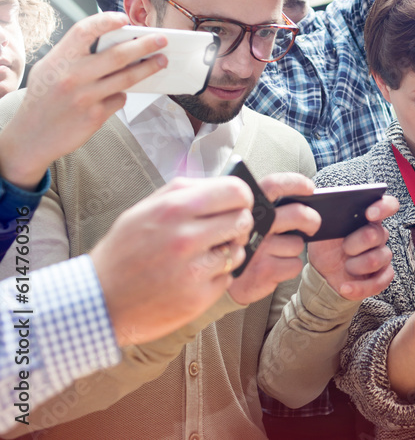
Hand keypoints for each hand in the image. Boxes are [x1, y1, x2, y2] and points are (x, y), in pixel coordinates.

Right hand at [0, 12, 166, 189]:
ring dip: (149, 67)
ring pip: (127, 78)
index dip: (106, 21)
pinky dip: (124, 93)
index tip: (124, 18)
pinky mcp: (95, 116)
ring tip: (162, 60)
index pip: (84, 31)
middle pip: (118, 55)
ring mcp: (85, 97)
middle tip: (162, 39)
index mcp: (60, 60)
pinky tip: (123, 91)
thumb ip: (74, 55)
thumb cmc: (44, 98)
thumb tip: (111, 42)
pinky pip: (120, 99)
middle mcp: (72, 76)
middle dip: (145, 45)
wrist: (32, 136)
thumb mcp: (49, 69)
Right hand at [90, 177, 253, 346]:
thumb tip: (221, 185)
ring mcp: (193, 271)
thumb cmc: (122, 253)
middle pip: (243, 219)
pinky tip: (193, 278)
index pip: (236, 191)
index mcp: (173, 209)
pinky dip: (216, 277)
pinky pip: (228, 277)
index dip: (242, 197)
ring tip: (201, 257)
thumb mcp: (144, 210)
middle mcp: (186, 238)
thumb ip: (184, 193)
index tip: (236, 204)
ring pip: (239, 250)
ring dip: (227, 252)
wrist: (98, 302)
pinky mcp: (199, 298)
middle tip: (222, 232)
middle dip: (237, 224)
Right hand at [227, 173, 320, 305]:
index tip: (309, 187)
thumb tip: (302, 199)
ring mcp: (259, 249)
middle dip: (312, 220)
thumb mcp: (246, 221)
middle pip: (297, 214)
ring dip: (292, 249)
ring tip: (274, 253)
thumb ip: (265, 209)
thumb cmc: (238, 246)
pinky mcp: (265, 271)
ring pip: (297, 244)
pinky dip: (289, 267)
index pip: (273, 185)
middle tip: (312, 225)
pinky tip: (273, 267)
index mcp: (249, 209)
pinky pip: (295, 265)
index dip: (295, 182)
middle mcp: (253, 226)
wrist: (219, 282)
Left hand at [308, 195, 398, 299]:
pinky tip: (346, 287)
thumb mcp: (323, 229)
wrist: (322, 275)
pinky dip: (360, 287)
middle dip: (357, 243)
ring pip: (379, 258)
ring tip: (345, 267)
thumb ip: (332, 216)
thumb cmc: (325, 247)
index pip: (388, 205)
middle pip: (378, 234)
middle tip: (344, 248)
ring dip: (357, 265)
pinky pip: (380, 282)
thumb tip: (332, 208)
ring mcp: (382, 256)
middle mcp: (378, 235)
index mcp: (368, 218)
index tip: (369, 214)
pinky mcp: (381, 276)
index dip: (383, 207)